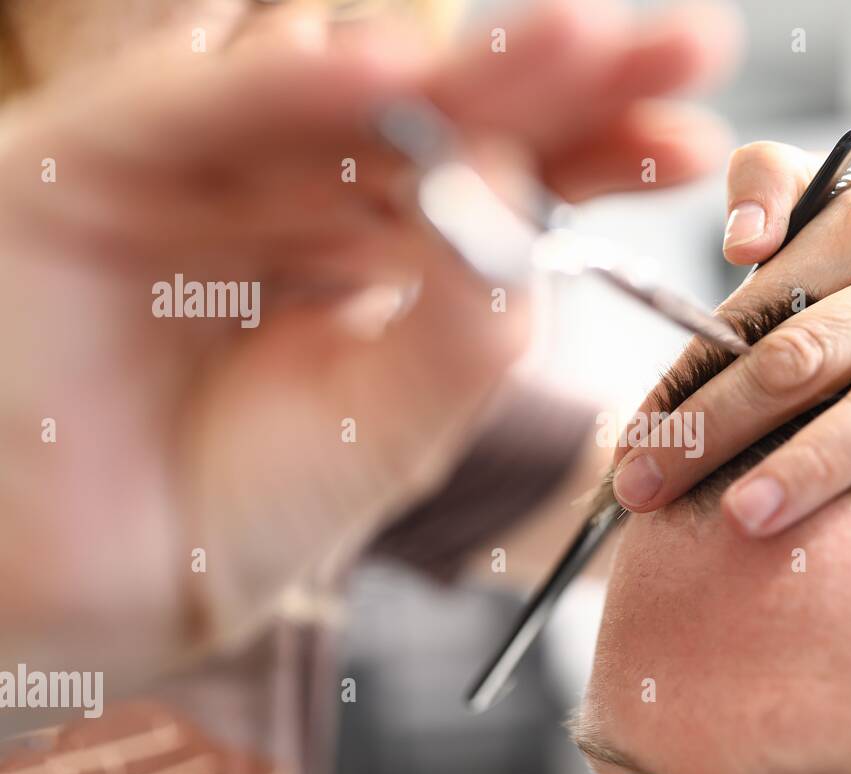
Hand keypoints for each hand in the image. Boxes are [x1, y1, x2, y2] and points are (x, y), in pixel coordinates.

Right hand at [0, 0, 736, 682]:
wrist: (106, 586)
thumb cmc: (250, 508)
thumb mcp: (397, 421)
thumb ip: (470, 320)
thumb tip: (528, 193)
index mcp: (379, 251)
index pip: (503, 183)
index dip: (599, 156)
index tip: (696, 147)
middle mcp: (304, 190)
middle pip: (448, 116)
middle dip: (565, 82)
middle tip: (677, 53)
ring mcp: (209, 165)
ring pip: (344, 90)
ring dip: (465, 64)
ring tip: (582, 44)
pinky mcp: (97, 160)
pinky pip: (202, 107)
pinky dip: (291, 85)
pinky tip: (398, 72)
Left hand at [611, 141, 850, 535]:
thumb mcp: (838, 194)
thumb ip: (772, 183)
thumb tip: (738, 240)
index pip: (757, 310)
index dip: (685, 377)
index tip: (631, 441)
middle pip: (806, 355)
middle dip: (717, 427)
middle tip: (648, 490)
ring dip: (820, 456)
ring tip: (749, 514)